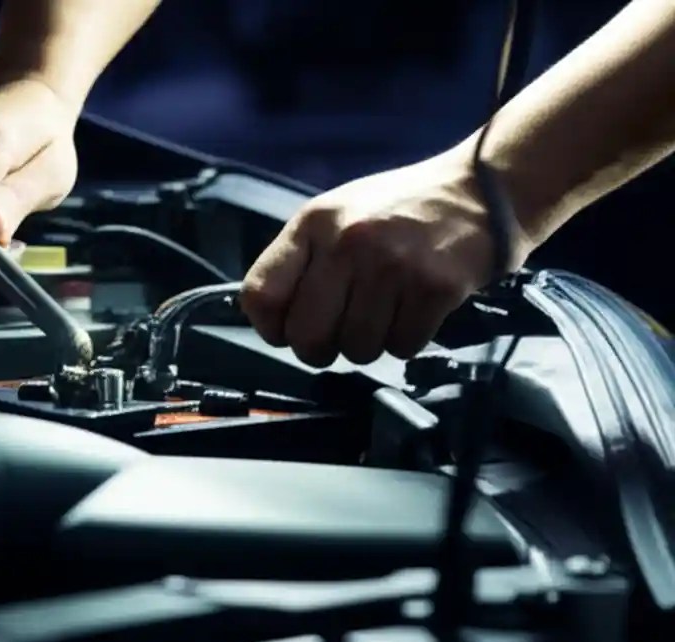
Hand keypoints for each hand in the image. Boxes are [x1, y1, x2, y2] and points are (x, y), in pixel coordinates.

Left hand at [239, 154, 531, 366]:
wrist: (484, 188)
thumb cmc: (404, 207)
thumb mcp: (339, 214)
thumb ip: (303, 260)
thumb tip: (271, 319)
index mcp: (314, 223)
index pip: (261, 294)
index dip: (269, 327)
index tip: (286, 331)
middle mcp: (348, 242)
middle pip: (305, 336)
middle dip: (319, 349)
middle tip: (338, 335)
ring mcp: (392, 265)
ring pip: (356, 349)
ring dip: (369, 344)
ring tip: (385, 312)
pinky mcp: (435, 288)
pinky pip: (402, 347)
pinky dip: (407, 340)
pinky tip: (414, 311)